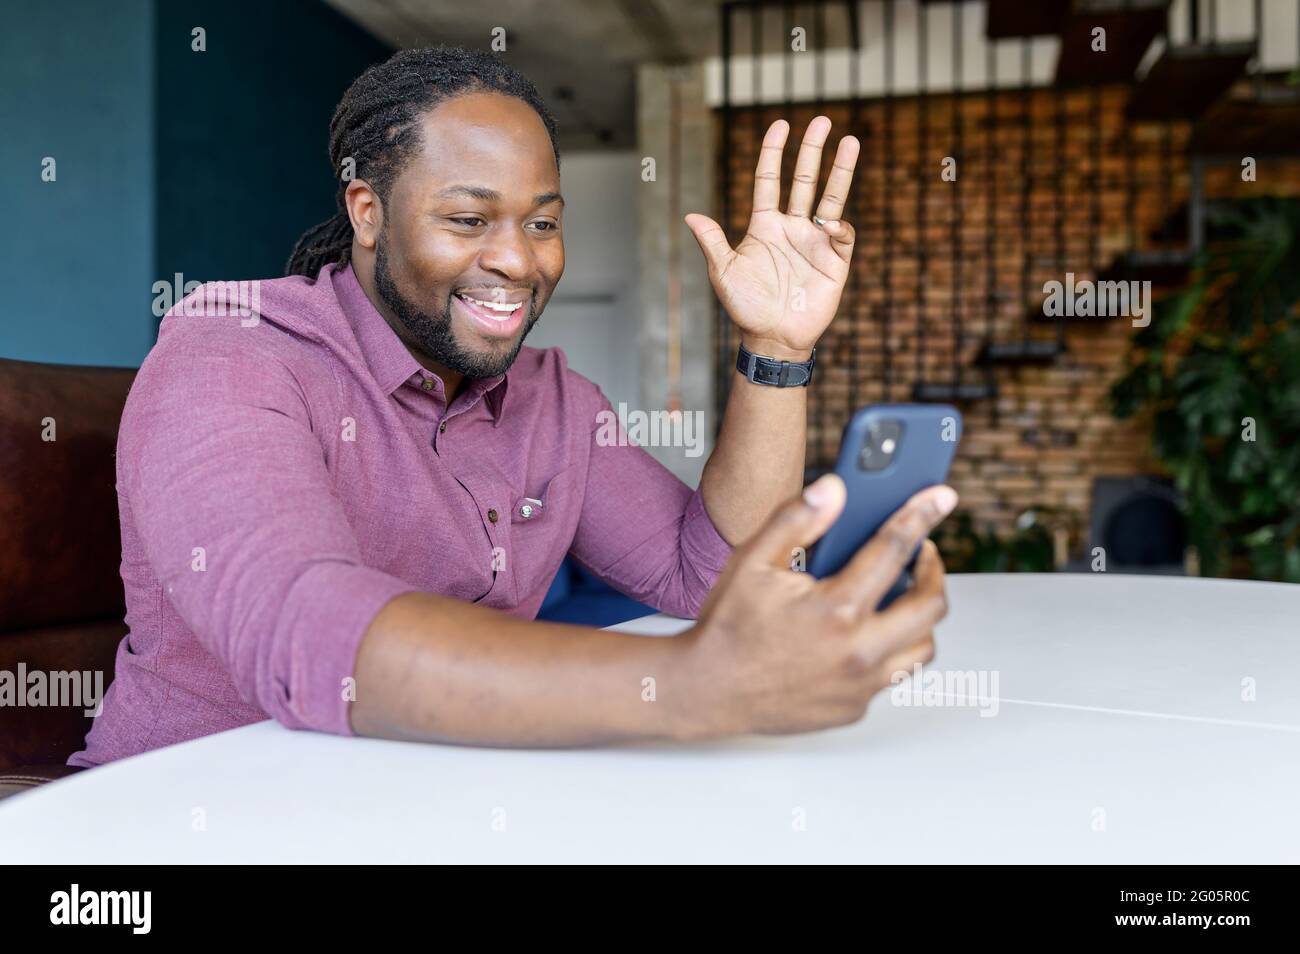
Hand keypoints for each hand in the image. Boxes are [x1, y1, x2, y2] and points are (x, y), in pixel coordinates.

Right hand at [677, 475, 955, 737]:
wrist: (706, 691)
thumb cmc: (727, 627)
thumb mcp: (751, 561)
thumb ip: (796, 520)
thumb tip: (835, 489)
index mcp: (836, 609)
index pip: (895, 549)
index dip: (921, 516)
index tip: (940, 499)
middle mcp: (857, 651)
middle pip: (931, 607)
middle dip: (934, 572)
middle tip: (923, 555)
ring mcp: (860, 686)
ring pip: (923, 648)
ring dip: (920, 618)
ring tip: (902, 597)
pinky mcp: (854, 708)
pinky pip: (891, 676)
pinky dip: (888, 650)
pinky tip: (865, 633)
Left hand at [685, 116, 860, 358]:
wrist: (773, 338)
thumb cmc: (746, 307)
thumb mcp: (723, 274)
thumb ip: (713, 243)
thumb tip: (691, 216)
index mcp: (764, 225)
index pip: (769, 179)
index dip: (773, 153)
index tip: (780, 125)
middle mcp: (792, 227)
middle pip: (804, 179)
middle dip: (813, 150)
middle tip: (822, 120)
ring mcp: (815, 241)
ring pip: (830, 197)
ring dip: (841, 171)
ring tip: (851, 142)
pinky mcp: (835, 260)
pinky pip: (842, 234)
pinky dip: (839, 225)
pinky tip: (832, 225)